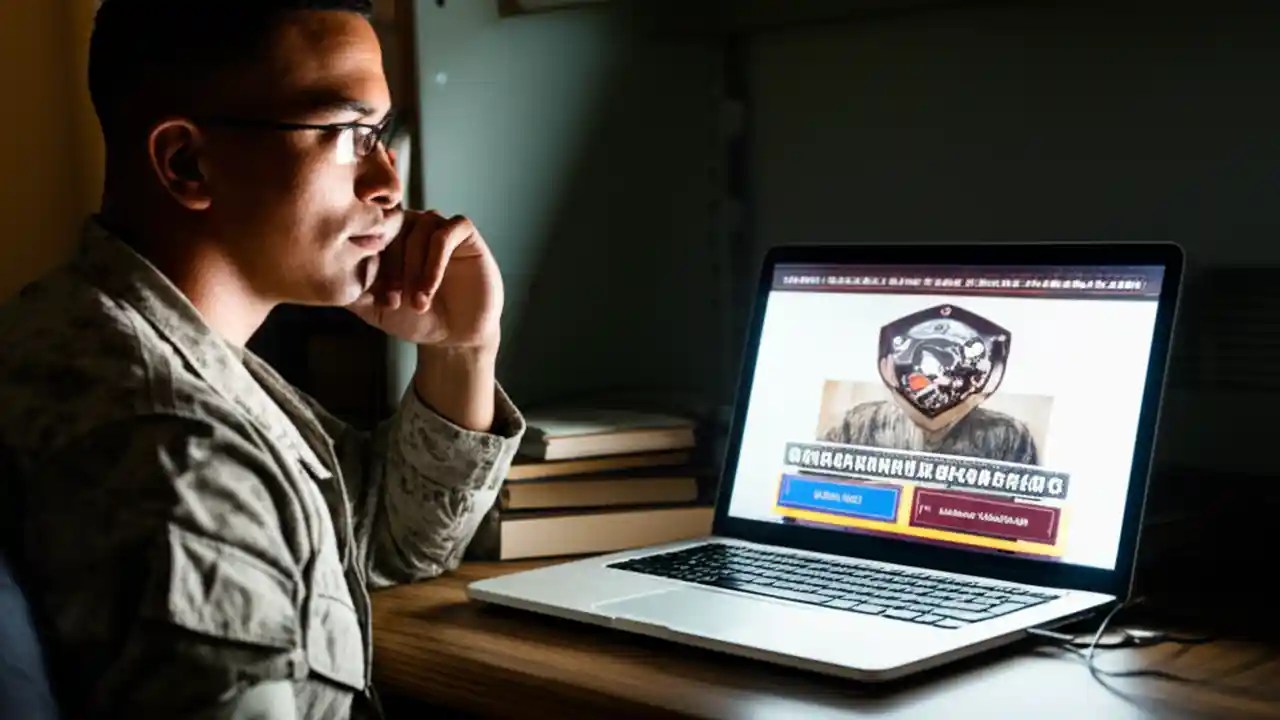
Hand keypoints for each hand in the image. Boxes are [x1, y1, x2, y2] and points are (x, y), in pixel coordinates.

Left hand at [349, 210, 502, 349]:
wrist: (455, 336)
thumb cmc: (414, 319)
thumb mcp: (372, 307)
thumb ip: (349, 287)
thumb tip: (316, 273)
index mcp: (386, 237)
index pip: (368, 228)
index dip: (367, 258)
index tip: (370, 293)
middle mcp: (410, 226)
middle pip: (393, 226)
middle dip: (390, 267)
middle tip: (392, 301)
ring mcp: (437, 227)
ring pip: (418, 229)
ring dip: (414, 268)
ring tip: (416, 302)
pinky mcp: (464, 233)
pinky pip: (445, 233)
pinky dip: (434, 263)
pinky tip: (430, 290)